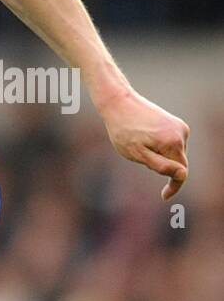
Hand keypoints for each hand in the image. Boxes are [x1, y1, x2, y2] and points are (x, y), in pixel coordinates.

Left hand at [96, 85, 188, 199]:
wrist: (119, 103)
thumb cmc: (124, 130)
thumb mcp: (138, 154)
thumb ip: (160, 166)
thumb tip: (181, 175)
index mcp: (173, 143)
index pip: (180, 172)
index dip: (173, 186)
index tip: (164, 196)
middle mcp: (181, 133)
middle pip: (178, 162)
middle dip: (162, 167)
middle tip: (139, 157)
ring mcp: (180, 127)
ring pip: (174, 153)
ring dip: (160, 156)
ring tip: (139, 144)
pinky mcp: (175, 123)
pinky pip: (171, 144)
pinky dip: (160, 148)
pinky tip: (145, 139)